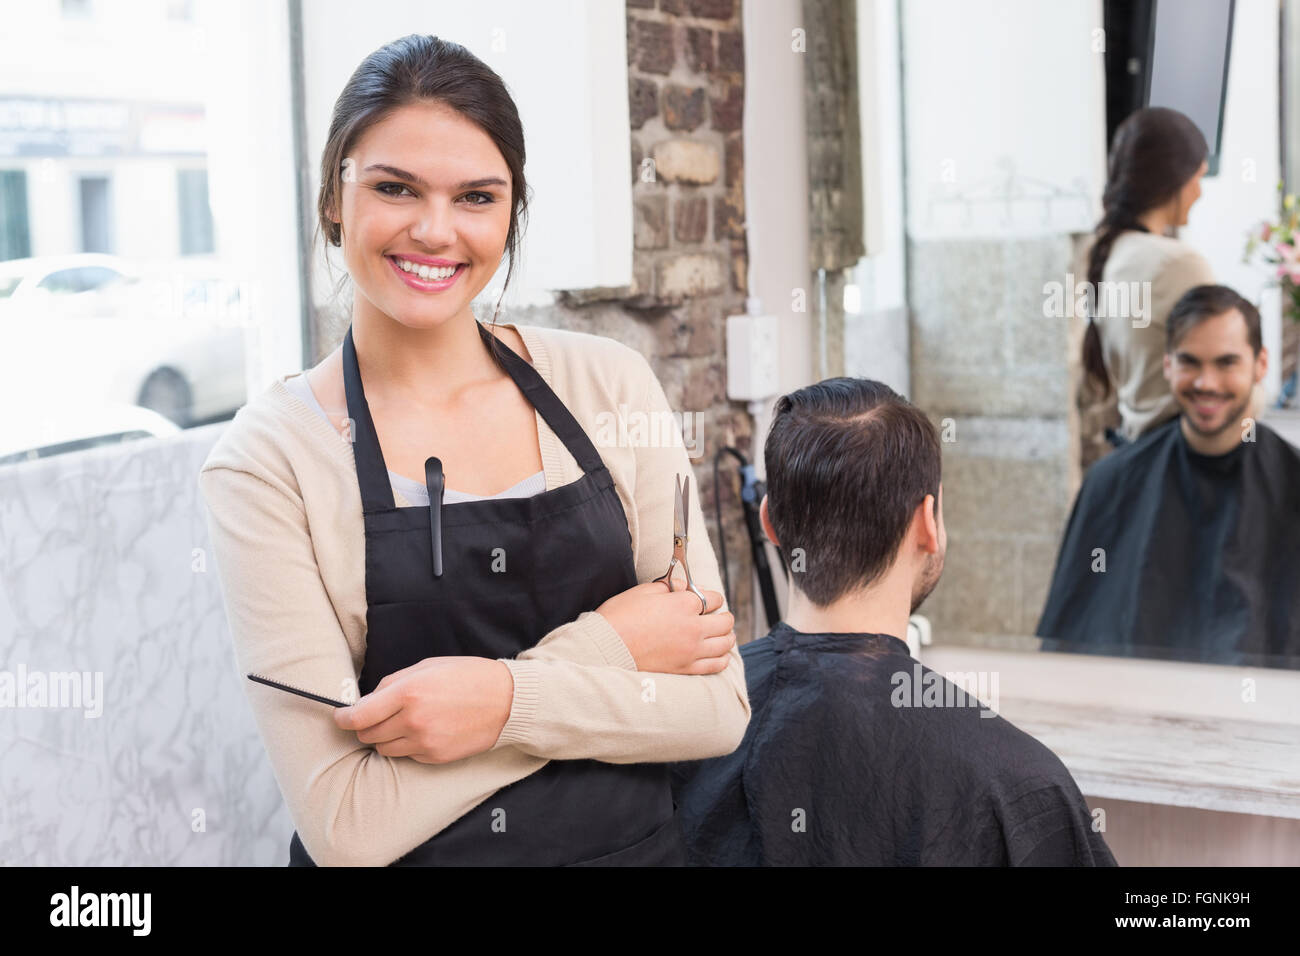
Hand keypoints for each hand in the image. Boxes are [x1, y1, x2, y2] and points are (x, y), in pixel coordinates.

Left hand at [333, 657, 513, 762]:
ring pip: (383, 749)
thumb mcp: (428, 666)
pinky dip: (406, 745)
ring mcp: (424, 742)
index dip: (343, 718)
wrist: (507, 701)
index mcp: (408, 693)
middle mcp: (412, 720)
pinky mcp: (435, 757)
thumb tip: (366, 701)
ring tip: (400, 722)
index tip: (340, 716)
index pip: (358, 716)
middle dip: (364, 726)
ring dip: (384, 737)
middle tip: (373, 715)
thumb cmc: (469, 676)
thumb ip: (393, 683)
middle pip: (367, 735)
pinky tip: (422, 730)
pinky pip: (406, 755)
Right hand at [595, 581, 735, 674]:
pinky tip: (718, 654)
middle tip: (715, 615)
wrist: (607, 648)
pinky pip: (716, 665)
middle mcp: (693, 628)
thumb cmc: (620, 617)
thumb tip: (683, 586)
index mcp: (683, 604)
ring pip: (726, 644)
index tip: (703, 598)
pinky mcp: (686, 669)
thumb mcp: (643, 591)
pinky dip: (721, 658)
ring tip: (720, 634)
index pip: (714, 598)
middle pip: (726, 621)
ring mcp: (691, 651)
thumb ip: (669, 586)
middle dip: (722, 615)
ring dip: (726, 636)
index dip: (710, 596)